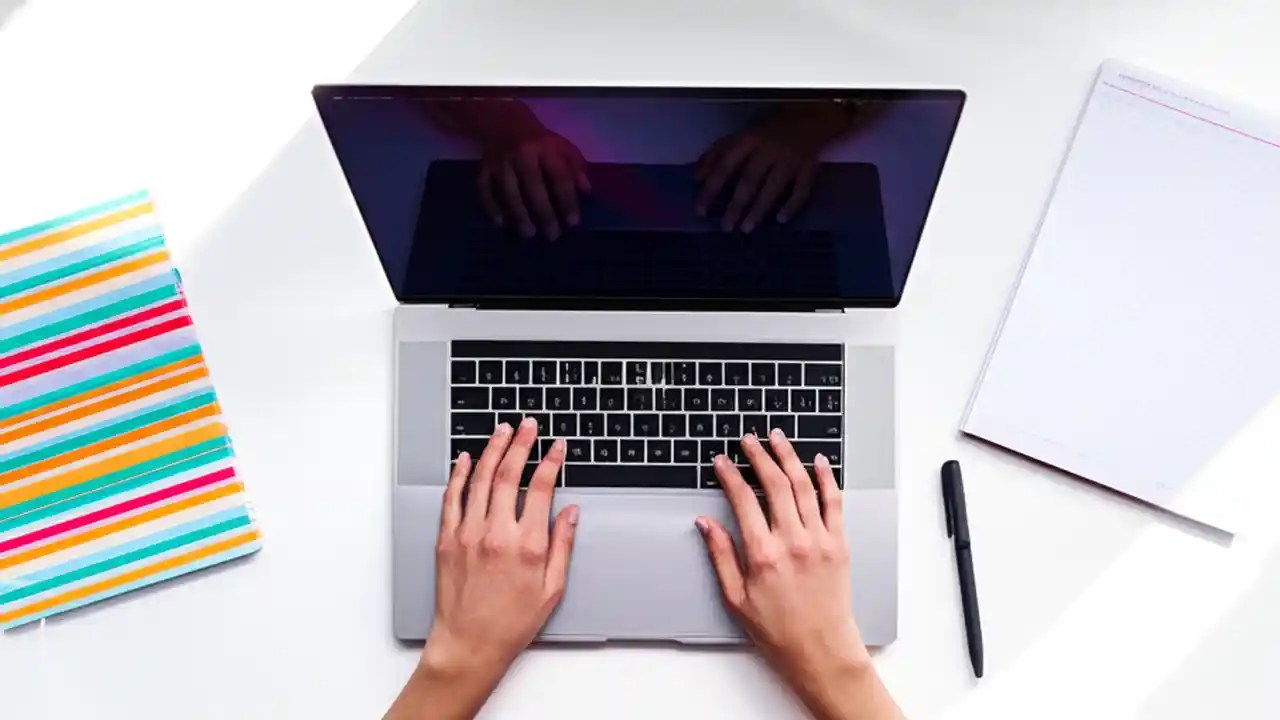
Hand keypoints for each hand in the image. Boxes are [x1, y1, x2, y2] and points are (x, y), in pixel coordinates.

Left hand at [387, 419, 577, 719]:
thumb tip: (570, 513)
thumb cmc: (511, 623)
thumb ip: (562, 546)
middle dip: (521, 444)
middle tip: (528, 425)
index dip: (551, 462)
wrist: (469, 644)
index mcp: (527, 546)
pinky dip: (458, 474)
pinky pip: (452, 498)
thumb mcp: (552, 589)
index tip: (557, 447)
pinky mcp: (446, 540)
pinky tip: (465, 459)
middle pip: (508, 474)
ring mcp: (467, 534)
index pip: (541, 488)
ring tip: (502, 431)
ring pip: (479, 479)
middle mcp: (496, 534)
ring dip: (491, 450)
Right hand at [479, 127, 590, 239]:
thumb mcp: (563, 147)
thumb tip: (586, 192)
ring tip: (528, 233)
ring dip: (518, 215)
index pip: (559, 177)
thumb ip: (576, 168)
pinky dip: (490, 206)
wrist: (504, 121)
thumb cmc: (540, 141)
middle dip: (544, 213)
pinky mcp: (483, 168)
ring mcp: (500, 162)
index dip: (567, 201)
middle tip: (552, 235)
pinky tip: (500, 222)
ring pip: (508, 191)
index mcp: (546, 148)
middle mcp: (522, 154)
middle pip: (533, 187)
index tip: (572, 222)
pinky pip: (484, 189)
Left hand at [695, 127, 818, 232]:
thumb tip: (696, 178)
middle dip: (736, 206)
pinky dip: (792, 206)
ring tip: (746, 228)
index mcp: (747, 141)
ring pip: (773, 188)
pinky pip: (802, 190)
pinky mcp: (809, 168)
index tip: (701, 211)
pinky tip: (780, 220)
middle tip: (726, 227)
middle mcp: (768, 150)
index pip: (724, 166)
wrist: (806, 120)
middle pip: (749, 180)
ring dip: (759, 210)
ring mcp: (790, 159)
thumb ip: (715, 155)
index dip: (711, 189)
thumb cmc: (765, 134)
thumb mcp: (738, 137)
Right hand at [696, 430, 901, 719]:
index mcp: (763, 555)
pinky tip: (819, 462)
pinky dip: (826, 478)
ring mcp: (819, 541)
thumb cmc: (779, 631)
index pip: (743, 500)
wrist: (821, 651)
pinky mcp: (839, 545)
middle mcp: (793, 543)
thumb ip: (720, 556)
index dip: (729, 475)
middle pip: (775, 484)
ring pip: (804, 486)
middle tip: (749, 441)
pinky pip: (834, 503)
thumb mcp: (736, 598)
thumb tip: (705, 524)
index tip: (722, 462)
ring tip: (778, 440)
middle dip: (759, 456)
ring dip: (789, 458)